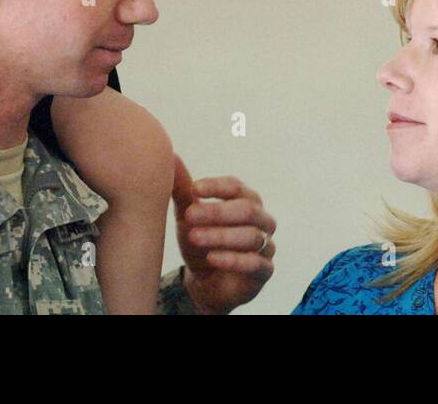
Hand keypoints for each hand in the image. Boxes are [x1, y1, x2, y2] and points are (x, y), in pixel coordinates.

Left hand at [170, 154, 274, 314]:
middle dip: (217, 212)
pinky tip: (212, 258)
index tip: (194, 189)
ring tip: (194, 237)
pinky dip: (233, 260)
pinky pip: (256, 264)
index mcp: (246, 200)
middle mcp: (261, 220)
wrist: (204, 282)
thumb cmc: (201, 242)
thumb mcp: (188, 215)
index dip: (217, 187)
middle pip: (247, 210)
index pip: (236, 187)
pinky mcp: (264, 272)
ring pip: (251, 236)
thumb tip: (171, 156)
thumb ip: (183, 189)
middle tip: (190, 215)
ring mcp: (266, 246)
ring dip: (221, 236)